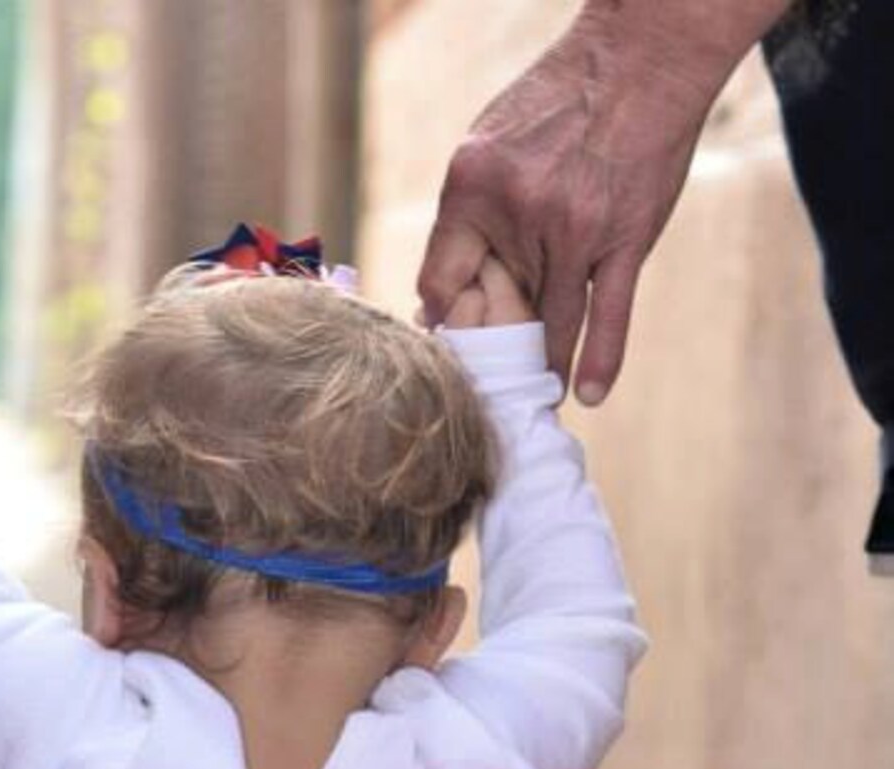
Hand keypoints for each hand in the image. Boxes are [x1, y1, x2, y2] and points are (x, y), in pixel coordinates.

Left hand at [417, 15, 716, 400]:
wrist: (643, 58)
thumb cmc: (563, 99)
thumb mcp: (491, 142)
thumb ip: (468, 210)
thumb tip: (442, 286)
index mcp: (472, 188)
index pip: (439, 281)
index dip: (444, 317)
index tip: (453, 338)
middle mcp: (518, 214)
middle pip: (495, 310)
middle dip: (495, 346)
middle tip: (494, 379)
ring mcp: (574, 233)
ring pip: (548, 322)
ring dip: (541, 363)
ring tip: (536, 393)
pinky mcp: (623, 241)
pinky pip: (607, 315)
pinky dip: (598, 360)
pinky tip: (586, 395)